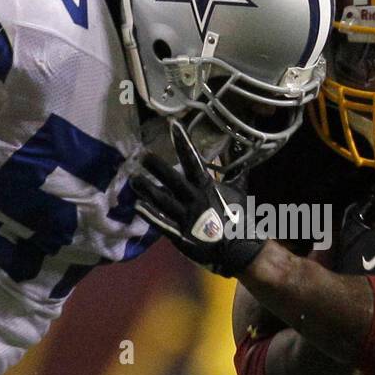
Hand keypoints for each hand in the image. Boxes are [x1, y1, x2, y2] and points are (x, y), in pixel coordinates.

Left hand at [131, 121, 264, 276]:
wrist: (241, 249)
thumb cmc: (240, 218)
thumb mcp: (239, 191)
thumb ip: (234, 173)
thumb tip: (234, 155)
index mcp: (208, 187)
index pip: (193, 159)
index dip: (183, 142)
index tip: (173, 125)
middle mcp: (194, 199)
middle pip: (172, 179)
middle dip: (156, 166)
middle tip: (141, 154)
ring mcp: (186, 217)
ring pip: (162, 200)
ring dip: (146, 189)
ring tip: (133, 178)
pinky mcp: (180, 235)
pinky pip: (162, 224)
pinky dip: (149, 215)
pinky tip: (137, 206)